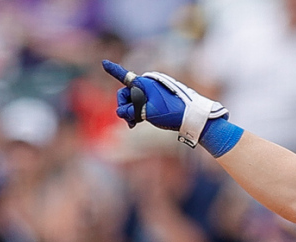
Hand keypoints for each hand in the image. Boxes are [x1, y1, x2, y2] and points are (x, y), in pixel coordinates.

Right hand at [100, 61, 226, 137]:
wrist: (191, 116)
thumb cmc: (170, 112)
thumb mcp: (147, 113)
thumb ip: (130, 112)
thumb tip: (121, 112)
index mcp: (144, 83)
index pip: (124, 76)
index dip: (113, 70)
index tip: (104, 63)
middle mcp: (146, 84)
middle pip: (125, 94)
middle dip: (124, 107)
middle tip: (129, 122)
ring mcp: (151, 92)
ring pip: (132, 101)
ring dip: (129, 112)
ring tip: (133, 125)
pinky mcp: (155, 99)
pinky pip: (140, 105)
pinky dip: (136, 113)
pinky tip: (135, 124)